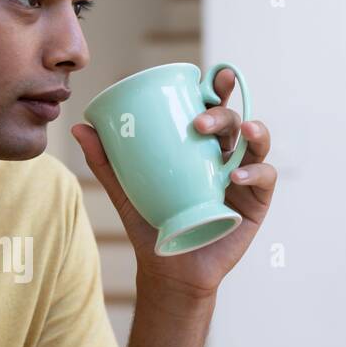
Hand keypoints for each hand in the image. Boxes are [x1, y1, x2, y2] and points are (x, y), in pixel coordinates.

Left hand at [71, 67, 275, 301]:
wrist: (167, 269)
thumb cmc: (149, 225)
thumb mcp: (125, 190)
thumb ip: (105, 161)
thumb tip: (79, 127)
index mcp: (199, 146)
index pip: (212, 108)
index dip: (220, 88)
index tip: (216, 77)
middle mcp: (224, 156)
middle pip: (233, 121)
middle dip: (222, 113)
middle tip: (198, 123)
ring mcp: (243, 178)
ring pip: (256, 143)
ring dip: (252, 131)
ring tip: (239, 132)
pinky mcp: (255, 203)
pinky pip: (266, 179)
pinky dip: (256, 172)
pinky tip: (236, 176)